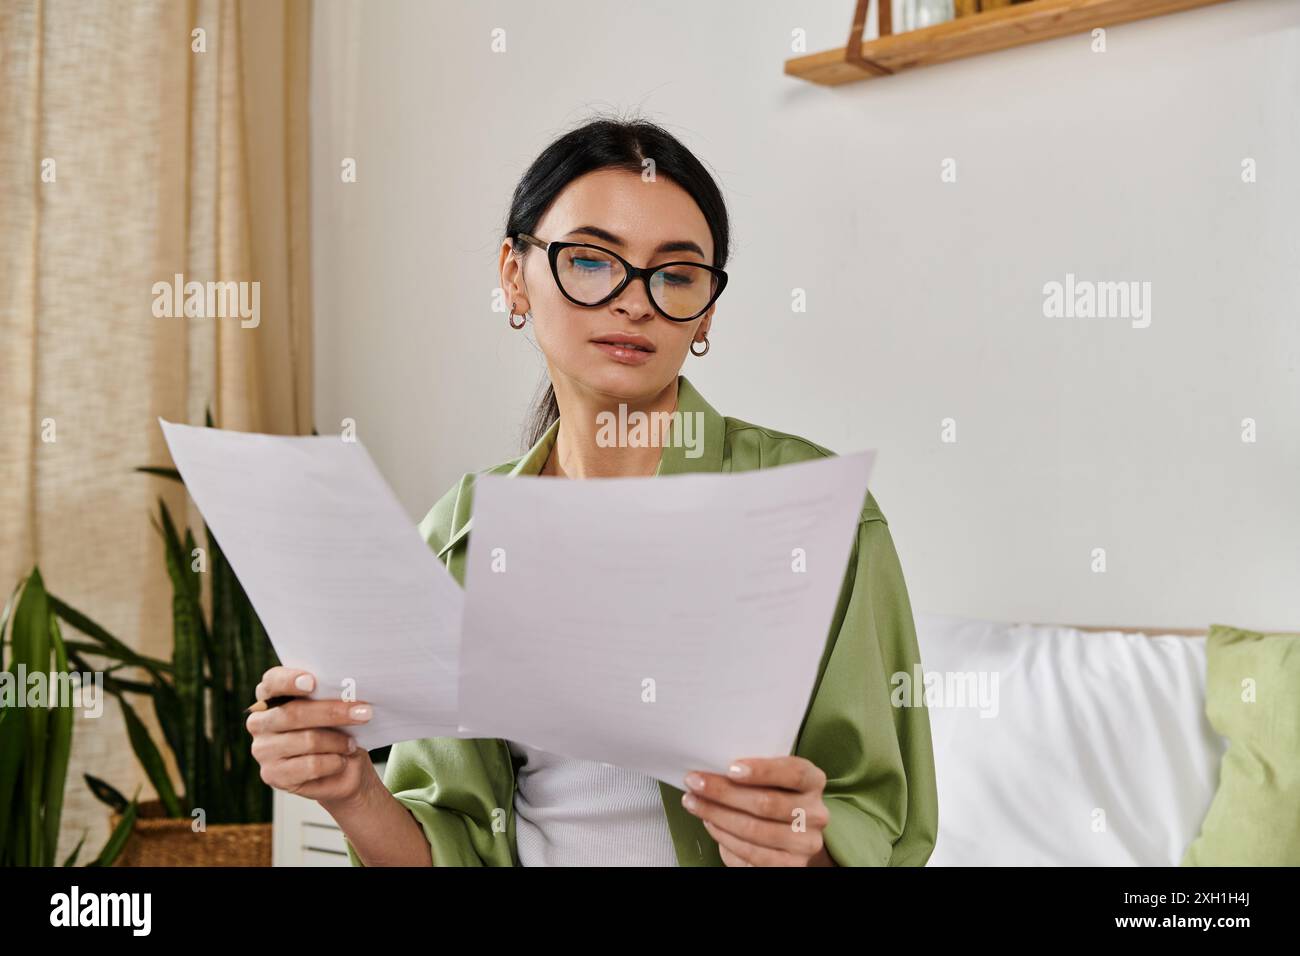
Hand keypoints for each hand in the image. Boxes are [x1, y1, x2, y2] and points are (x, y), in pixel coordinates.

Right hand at [245, 667, 377, 809]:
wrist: (341, 768)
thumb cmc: (336, 728)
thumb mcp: (334, 706)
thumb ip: (330, 694)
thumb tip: (347, 688)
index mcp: (270, 695)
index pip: (272, 681)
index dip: (289, 681)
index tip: (312, 682)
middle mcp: (259, 721)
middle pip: (294, 713)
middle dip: (332, 712)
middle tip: (364, 713)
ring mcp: (262, 750)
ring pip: (307, 740)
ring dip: (337, 741)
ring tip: (352, 743)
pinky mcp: (272, 774)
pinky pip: (310, 766)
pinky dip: (333, 762)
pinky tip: (341, 760)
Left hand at [681, 756, 833, 865]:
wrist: (793, 836)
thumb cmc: (775, 797)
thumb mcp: (774, 779)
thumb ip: (754, 772)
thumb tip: (712, 768)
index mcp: (813, 781)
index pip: (794, 772)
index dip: (763, 770)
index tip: (730, 768)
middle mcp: (815, 812)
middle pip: (767, 803)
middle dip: (724, 792)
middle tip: (695, 783)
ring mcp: (806, 842)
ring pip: (754, 829)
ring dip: (716, 815)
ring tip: (694, 803)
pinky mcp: (791, 865)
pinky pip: (751, 852)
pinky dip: (724, 837)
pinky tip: (710, 823)